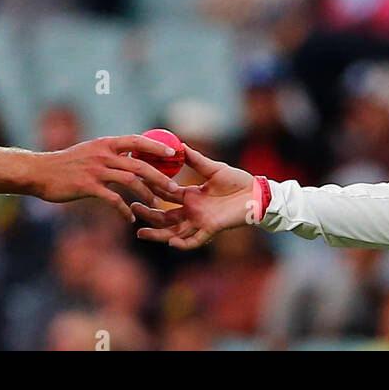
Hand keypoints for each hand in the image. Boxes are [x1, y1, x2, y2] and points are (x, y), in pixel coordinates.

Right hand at [33, 135, 184, 222]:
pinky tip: (130, 218)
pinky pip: (113, 199)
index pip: (137, 141)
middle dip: (160, 176)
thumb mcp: (89, 150)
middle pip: (140, 163)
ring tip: (155, 205)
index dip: (157, 146)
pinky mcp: (88, 187)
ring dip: (146, 194)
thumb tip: (129, 155)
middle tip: (173, 188)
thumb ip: (109, 152)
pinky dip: (124, 210)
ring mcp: (96, 170)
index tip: (174, 152)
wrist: (40, 172)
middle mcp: (103, 154)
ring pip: (131, 180)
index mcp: (106, 144)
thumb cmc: (65, 163)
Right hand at [132, 147, 255, 248]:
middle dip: (148, 215)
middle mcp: (193, 210)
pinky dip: (183, 244)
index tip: (137, 186)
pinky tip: (170, 243)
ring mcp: (201, 221)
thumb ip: (195, 159)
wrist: (256, 192)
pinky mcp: (212, 229)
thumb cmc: (237, 180)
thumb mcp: (213, 168)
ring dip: (158, 234)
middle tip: (132, 210)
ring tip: (140, 233)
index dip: (152, 192)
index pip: (166, 196)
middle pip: (165, 217)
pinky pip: (195, 241)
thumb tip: (180, 145)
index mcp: (191, 195)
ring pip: (174, 232)